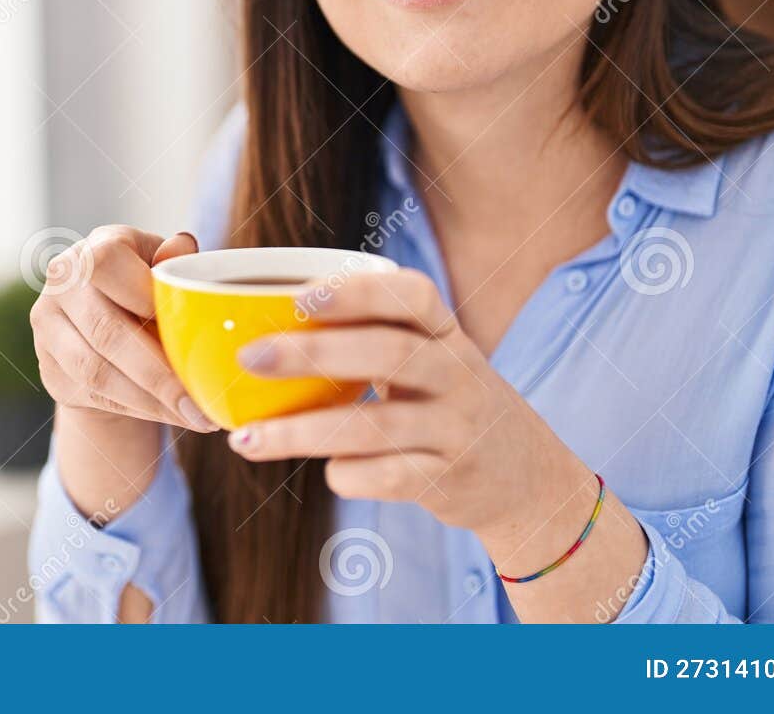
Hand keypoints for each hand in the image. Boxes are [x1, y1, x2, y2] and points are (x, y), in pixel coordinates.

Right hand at [31, 225, 218, 432]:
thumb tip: (182, 248)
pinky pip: (94, 396)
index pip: (108, 265)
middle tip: (201, 402)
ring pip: (97, 372)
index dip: (146, 297)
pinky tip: (171, 415)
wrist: (104, 324)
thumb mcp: (163, 266)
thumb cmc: (145, 286)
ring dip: (150, 400)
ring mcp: (47, 328)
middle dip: (159, 374)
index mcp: (93, 248)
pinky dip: (138, 409)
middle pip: (106, 331)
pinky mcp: (49, 370)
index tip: (189, 330)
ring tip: (194, 415)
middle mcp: (61, 283)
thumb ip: (174, 260)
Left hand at [223, 268, 593, 543]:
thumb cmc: (446, 403)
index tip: (299, 296)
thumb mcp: (430, 359)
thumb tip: (266, 327)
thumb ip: (372, 338)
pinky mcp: (452, 479)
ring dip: (304, 433)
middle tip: (249, 358)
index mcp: (447, 334)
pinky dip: (352, 475)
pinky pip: (395, 476)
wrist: (526, 476)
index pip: (413, 296)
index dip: (357, 293)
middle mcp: (459, 374)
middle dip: (313, 354)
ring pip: (378, 426)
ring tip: (246, 441)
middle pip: (388, 353)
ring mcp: (458, 428)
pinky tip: (326, 474)